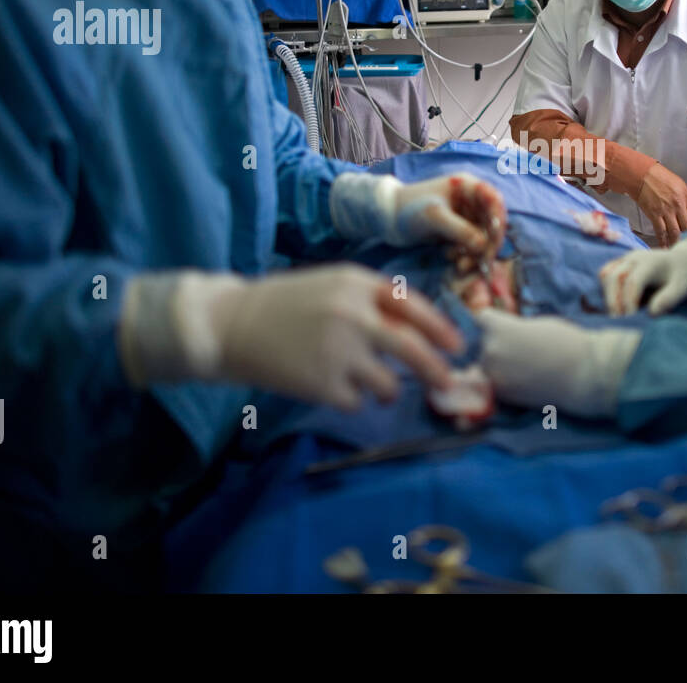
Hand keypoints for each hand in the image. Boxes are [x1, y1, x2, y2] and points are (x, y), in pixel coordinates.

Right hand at [121, 265, 460, 410]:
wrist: (230, 324)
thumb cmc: (285, 303)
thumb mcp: (332, 284)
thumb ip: (372, 299)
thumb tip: (421, 328)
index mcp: (357, 284)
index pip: (414, 308)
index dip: (440, 329)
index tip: (456, 346)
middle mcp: (353, 315)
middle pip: (412, 349)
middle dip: (436, 370)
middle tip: (448, 383)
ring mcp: (339, 351)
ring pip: (388, 384)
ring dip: (387, 389)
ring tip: (369, 383)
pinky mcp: (322, 384)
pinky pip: (357, 401)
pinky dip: (352, 399)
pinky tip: (330, 385)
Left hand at [331, 171, 506, 255]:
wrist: (386, 218)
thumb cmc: (408, 208)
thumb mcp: (435, 217)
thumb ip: (461, 230)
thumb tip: (484, 246)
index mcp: (467, 187)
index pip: (494, 201)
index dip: (498, 220)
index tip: (493, 240)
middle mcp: (471, 201)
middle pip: (492, 223)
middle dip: (487, 244)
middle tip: (481, 263)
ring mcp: (465, 218)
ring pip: (483, 238)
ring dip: (476, 254)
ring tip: (460, 265)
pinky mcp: (458, 233)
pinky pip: (471, 246)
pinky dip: (466, 256)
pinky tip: (452, 259)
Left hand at [474, 309, 639, 418]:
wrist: (583, 374)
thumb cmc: (566, 342)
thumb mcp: (535, 324)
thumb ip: (513, 328)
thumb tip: (502, 334)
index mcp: (498, 327)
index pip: (482, 318)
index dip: (495, 321)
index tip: (506, 325)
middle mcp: (489, 350)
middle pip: (483, 342)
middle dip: (497, 343)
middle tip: (521, 349)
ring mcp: (494, 375)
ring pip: (486, 364)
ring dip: (498, 364)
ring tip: (524, 365)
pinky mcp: (502, 394)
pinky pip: (494, 382)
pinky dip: (505, 380)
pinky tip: (525, 378)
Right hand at [598, 231, 686, 315]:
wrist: (684, 261)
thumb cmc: (684, 276)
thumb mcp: (682, 288)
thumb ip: (668, 299)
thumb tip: (651, 314)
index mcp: (650, 262)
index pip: (633, 282)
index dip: (629, 302)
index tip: (631, 320)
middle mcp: (634, 258)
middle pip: (614, 277)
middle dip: (614, 301)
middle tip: (619, 322)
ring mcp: (625, 259)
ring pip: (606, 274)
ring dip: (608, 296)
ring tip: (617, 316)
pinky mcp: (620, 264)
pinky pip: (606, 274)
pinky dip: (606, 290)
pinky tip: (616, 307)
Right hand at [636, 163, 686, 246]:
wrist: (642, 175)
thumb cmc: (660, 177)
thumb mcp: (679, 184)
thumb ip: (686, 199)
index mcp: (686, 196)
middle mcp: (678, 205)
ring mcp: (666, 211)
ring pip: (675, 232)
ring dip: (677, 242)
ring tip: (678, 248)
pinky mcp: (654, 215)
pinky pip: (661, 232)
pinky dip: (663, 241)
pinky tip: (664, 247)